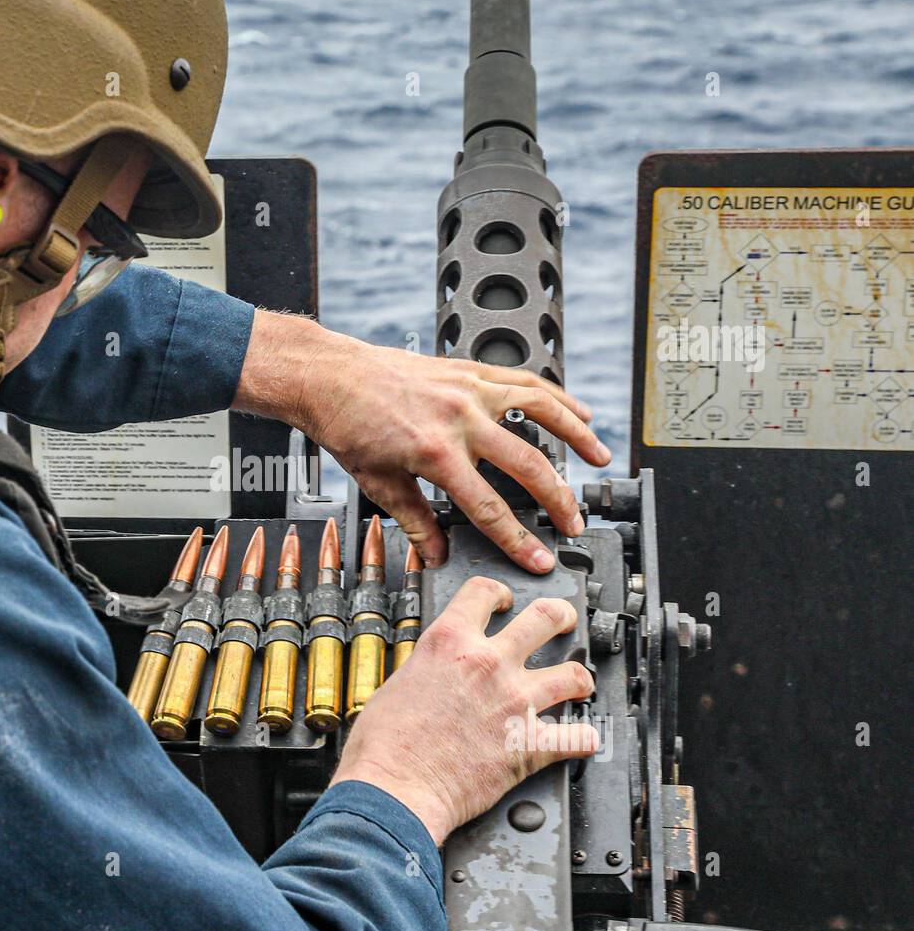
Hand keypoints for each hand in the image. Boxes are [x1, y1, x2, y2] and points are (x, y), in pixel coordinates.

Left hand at [234, 313, 611, 573]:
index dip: (518, 540)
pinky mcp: (470, 371)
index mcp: (435, 453)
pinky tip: (577, 410)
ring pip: (541, 410)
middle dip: (558, 500)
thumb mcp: (378, 484)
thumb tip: (438, 556)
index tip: (540, 560)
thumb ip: (415, 522)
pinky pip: (524, 381)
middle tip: (575, 524)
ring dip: (576, 435)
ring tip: (600, 458)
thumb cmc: (347, 425)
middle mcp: (459, 418)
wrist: (330, 376)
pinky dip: (556, 396)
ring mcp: (469, 389)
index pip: (489, 508)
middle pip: (527, 465)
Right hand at [328, 578, 597, 844]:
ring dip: (578, 678)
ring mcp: (515, 701)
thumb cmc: (385, 745)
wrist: (395, 788)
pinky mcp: (529, 744)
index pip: (483, 592)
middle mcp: (488, 663)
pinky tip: (582, 738)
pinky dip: (582, 739)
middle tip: (563, 621)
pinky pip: (576, 737)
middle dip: (560, 615)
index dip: (499, 593)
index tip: (504, 602)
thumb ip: (427, 668)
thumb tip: (435, 673)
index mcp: (450, 642)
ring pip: (571, 673)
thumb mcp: (396, 682)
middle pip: (544, 618)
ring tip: (578, 682)